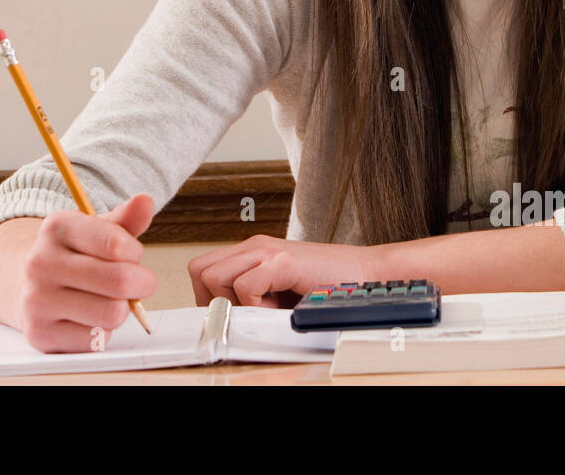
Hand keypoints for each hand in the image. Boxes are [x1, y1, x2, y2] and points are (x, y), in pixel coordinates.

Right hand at [18, 193, 158, 352]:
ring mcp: (36, 300)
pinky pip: (96, 340)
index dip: (135, 253)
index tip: (131, 255)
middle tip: (136, 282)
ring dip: (121, 309)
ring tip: (109, 299)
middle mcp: (40, 262)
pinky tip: (88, 318)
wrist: (28, 287)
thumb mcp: (98, 231)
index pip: (116, 244)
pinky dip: (102, 331)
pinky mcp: (40, 334)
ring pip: (112, 313)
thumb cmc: (76, 256)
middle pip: (119, 281)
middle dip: (140, 283)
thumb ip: (126, 219)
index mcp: (56, 227)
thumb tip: (145, 201)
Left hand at [187, 234, 381, 306]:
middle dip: (215, 299)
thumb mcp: (277, 292)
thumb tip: (221, 318)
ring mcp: (266, 250)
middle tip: (247, 311)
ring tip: (267, 307)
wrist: (365, 274)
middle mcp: (254, 246)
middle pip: (199, 270)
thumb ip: (249, 296)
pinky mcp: (282, 261)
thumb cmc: (325, 286)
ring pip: (214, 277)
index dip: (207, 297)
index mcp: (250, 251)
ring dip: (236, 302)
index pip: (200, 268)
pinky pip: (245, 286)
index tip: (230, 315)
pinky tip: (279, 305)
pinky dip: (256, 305)